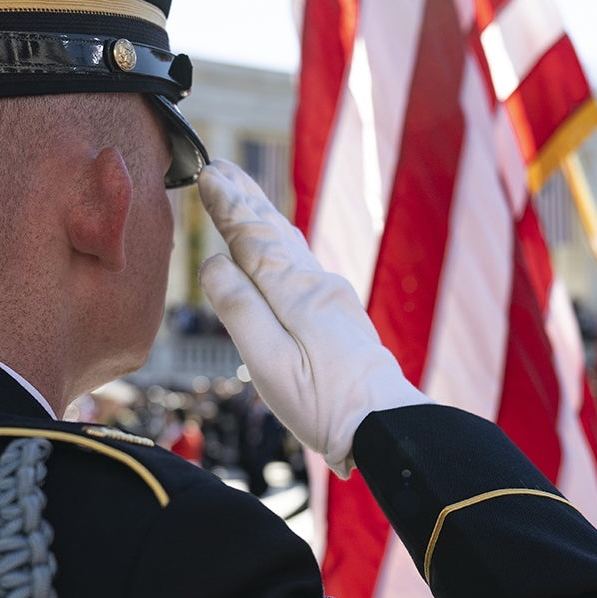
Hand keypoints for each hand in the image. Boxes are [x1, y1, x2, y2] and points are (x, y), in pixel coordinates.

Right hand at [198, 158, 428, 477]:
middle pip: (275, 234)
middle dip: (246, 201)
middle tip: (220, 169)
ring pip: (291, 248)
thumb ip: (241, 311)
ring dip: (263, 219)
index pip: (254, 239)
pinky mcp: (341, 319)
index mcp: (297, 294)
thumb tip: (216, 264)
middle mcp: (319, 287)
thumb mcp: (270, 364)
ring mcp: (334, 301)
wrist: (388, 428)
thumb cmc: (327, 405)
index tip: (209, 174)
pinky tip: (282, 250)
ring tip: (244, 196)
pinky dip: (281, 246)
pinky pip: (302, 267)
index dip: (230, 207)